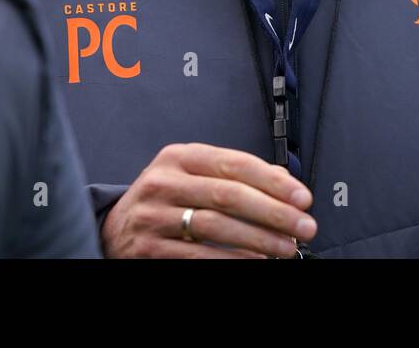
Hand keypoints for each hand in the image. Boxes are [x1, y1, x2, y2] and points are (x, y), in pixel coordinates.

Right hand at [100, 143, 316, 257]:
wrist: (115, 229)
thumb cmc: (164, 200)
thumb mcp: (191, 175)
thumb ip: (232, 174)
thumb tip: (284, 181)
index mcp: (179, 157)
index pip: (235, 164)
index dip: (274, 182)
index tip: (303, 198)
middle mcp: (164, 182)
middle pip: (229, 195)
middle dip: (274, 213)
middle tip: (303, 226)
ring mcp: (154, 216)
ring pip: (216, 227)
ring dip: (258, 240)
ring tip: (286, 249)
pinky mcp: (150, 248)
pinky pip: (198, 255)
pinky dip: (231, 260)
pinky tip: (254, 262)